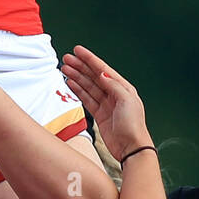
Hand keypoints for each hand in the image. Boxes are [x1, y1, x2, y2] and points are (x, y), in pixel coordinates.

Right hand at [60, 47, 151, 161]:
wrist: (130, 147)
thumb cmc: (133, 125)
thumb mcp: (126, 101)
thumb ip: (113, 86)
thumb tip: (102, 74)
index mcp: (124, 88)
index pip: (103, 69)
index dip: (90, 59)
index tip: (78, 51)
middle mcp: (115, 94)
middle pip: (94, 76)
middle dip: (80, 66)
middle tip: (67, 59)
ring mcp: (106, 104)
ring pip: (88, 86)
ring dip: (76, 77)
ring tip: (65, 69)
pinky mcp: (100, 114)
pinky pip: (87, 99)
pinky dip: (78, 90)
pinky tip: (71, 84)